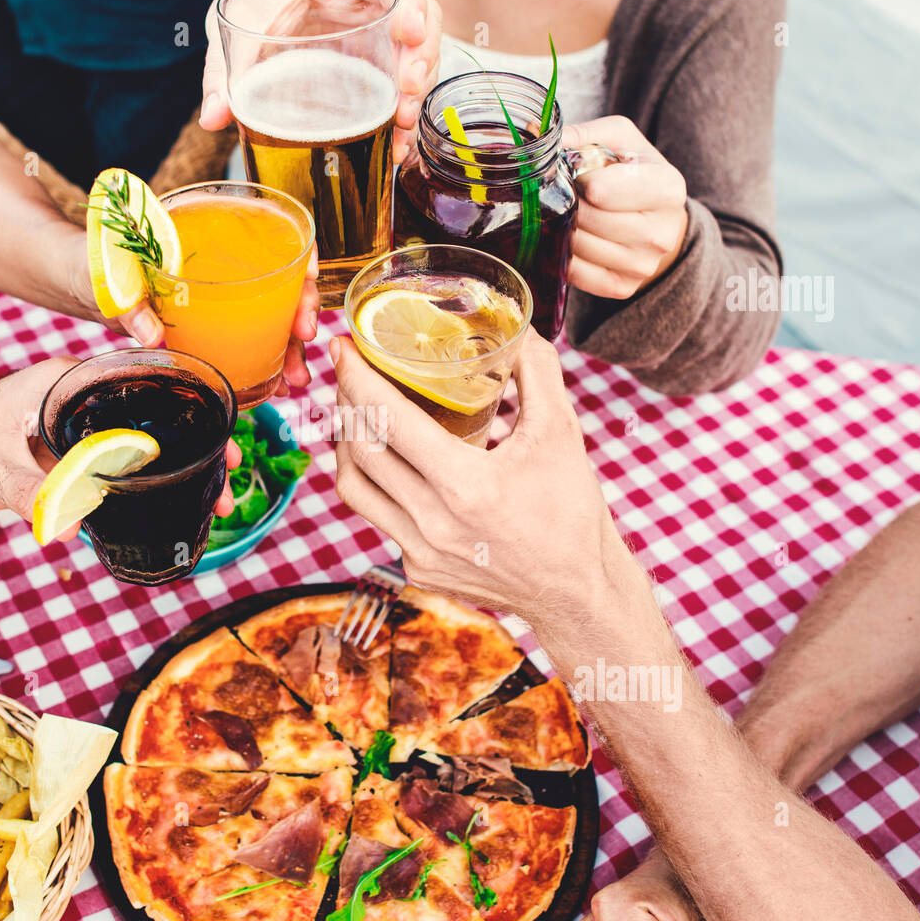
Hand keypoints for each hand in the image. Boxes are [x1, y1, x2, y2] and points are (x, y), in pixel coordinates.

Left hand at [0, 359, 241, 527]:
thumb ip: (31, 491)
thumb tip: (70, 522)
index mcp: (68, 381)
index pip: (143, 380)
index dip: (190, 403)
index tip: (222, 429)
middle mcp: (80, 401)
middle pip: (154, 417)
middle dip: (198, 443)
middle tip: (233, 471)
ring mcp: (76, 431)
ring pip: (142, 447)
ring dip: (178, 469)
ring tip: (217, 496)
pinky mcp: (67, 462)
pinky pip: (119, 471)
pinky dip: (148, 486)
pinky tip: (172, 505)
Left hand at [60, 225, 319, 394]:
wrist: (73, 276)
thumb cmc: (89, 259)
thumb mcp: (104, 273)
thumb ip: (125, 300)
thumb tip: (151, 335)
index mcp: (205, 226)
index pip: (272, 231)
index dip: (298, 259)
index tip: (307, 287)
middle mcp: (221, 256)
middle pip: (280, 279)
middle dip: (301, 313)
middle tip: (304, 344)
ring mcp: (219, 289)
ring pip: (270, 313)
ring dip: (289, 347)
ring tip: (296, 381)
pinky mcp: (210, 319)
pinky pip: (248, 336)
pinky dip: (266, 360)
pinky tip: (276, 384)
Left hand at [201, 0, 440, 165]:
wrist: (256, 2)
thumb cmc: (251, 0)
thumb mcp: (233, 23)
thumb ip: (222, 68)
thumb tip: (213, 118)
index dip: (412, 1)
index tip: (411, 33)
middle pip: (421, 18)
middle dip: (421, 59)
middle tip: (405, 97)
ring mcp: (379, 31)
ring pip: (419, 54)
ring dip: (416, 92)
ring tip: (400, 126)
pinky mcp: (377, 62)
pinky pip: (403, 84)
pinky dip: (403, 114)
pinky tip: (396, 143)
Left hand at [329, 329, 615, 624]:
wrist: (575, 592)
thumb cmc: (572, 511)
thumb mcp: (562, 434)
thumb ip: (538, 373)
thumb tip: (519, 328)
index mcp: (466, 486)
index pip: (389, 420)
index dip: (357, 377)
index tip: (344, 347)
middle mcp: (433, 523)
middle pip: (360, 449)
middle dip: (345, 401)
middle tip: (348, 370)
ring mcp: (418, 551)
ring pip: (354, 487)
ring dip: (345, 443)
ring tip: (353, 410)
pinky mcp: (415, 568)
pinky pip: (376, 515)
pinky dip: (372, 480)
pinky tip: (381, 457)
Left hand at [563, 117, 687, 300]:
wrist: (657, 220)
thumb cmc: (634, 173)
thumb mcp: (621, 141)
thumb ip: (587, 135)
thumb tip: (541, 142)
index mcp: (668, 188)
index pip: (602, 189)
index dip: (581, 179)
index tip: (581, 174)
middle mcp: (661, 232)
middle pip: (588, 219)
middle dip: (570, 204)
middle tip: (570, 194)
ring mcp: (643, 265)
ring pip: (579, 246)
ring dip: (564, 229)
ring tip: (571, 214)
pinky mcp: (623, 287)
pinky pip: (576, 273)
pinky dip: (563, 255)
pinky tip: (569, 238)